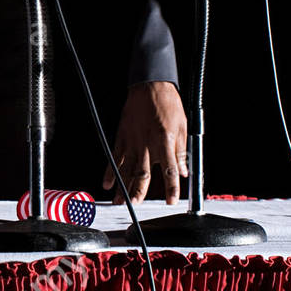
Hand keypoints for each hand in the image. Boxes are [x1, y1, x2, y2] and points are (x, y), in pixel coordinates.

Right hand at [102, 80, 188, 204]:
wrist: (149, 86)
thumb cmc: (167, 103)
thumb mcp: (182, 126)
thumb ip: (181, 150)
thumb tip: (184, 170)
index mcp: (165, 141)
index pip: (169, 171)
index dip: (171, 188)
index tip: (171, 200)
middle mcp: (148, 144)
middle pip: (142, 173)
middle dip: (139, 191)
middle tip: (136, 204)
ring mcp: (132, 141)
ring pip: (126, 168)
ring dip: (122, 186)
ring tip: (119, 201)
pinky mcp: (122, 137)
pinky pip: (115, 157)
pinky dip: (110, 171)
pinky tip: (107, 183)